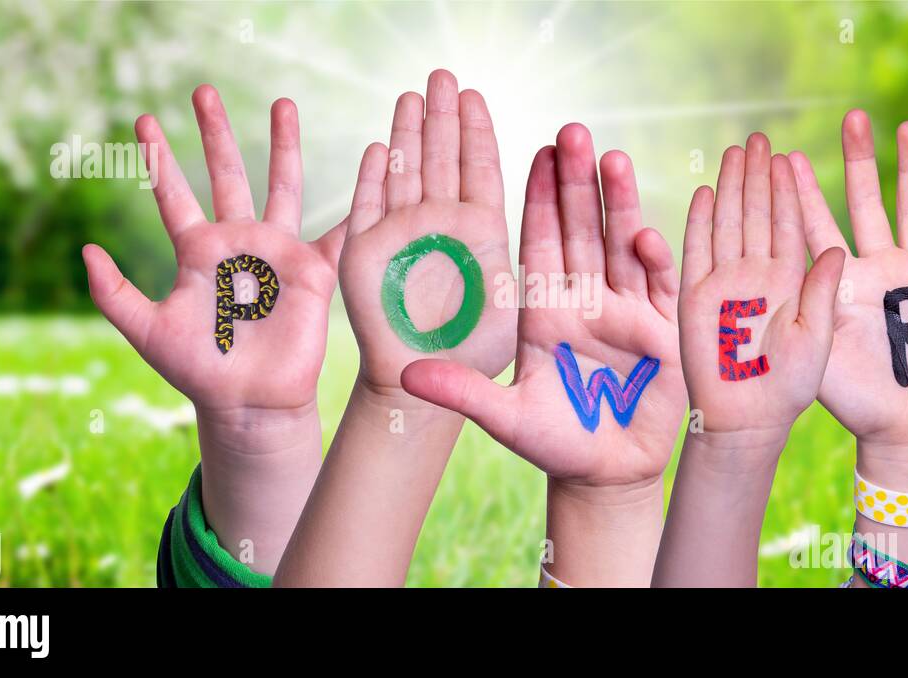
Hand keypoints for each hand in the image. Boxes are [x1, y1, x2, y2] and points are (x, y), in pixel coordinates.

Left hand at [83, 86, 346, 413]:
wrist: (251, 402)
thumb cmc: (199, 370)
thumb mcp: (147, 331)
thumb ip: (114, 293)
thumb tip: (85, 249)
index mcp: (199, 252)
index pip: (175, 196)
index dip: (159, 161)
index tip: (142, 122)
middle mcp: (239, 243)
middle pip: (228, 175)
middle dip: (215, 134)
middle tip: (202, 90)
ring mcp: (278, 253)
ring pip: (283, 186)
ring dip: (282, 145)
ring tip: (282, 102)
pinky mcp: (313, 272)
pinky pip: (337, 230)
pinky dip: (354, 200)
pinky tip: (367, 166)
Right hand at [335, 70, 515, 397]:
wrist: (422, 380)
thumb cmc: (473, 351)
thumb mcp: (510, 308)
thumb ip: (522, 273)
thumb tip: (542, 237)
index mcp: (479, 229)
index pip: (478, 168)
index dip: (476, 132)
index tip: (475, 95)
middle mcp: (440, 223)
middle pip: (441, 158)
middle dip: (442, 117)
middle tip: (444, 74)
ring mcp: (401, 233)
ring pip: (405, 172)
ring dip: (408, 134)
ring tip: (412, 95)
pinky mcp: (365, 253)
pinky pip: (367, 208)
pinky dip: (371, 179)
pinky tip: (379, 148)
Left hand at [401, 122, 685, 488]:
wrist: (606, 473)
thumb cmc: (553, 443)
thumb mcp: (503, 416)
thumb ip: (461, 392)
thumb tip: (405, 376)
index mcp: (543, 308)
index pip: (541, 241)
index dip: (540, 198)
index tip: (535, 151)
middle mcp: (584, 299)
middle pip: (581, 229)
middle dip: (577, 182)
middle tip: (572, 131)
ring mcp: (624, 310)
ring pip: (620, 244)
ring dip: (619, 203)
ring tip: (612, 158)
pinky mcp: (660, 330)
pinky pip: (657, 287)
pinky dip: (653, 261)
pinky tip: (645, 235)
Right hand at [678, 134, 844, 447]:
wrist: (746, 420)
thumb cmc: (788, 388)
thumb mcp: (817, 337)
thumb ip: (823, 292)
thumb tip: (842, 249)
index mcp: (789, 281)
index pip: (788, 223)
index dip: (788, 189)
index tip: (790, 155)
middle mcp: (756, 275)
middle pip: (756, 214)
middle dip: (758, 176)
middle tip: (761, 138)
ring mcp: (724, 283)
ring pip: (727, 225)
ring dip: (730, 188)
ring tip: (735, 152)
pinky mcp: (694, 298)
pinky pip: (697, 252)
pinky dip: (699, 222)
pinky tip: (704, 191)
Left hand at [788, 111, 907, 452]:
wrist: (907, 432)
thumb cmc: (855, 400)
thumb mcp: (820, 347)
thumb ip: (810, 300)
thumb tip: (796, 254)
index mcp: (840, 283)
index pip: (816, 227)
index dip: (803, 192)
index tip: (785, 157)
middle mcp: (879, 271)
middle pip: (867, 203)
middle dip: (859, 161)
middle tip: (851, 117)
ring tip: (907, 127)